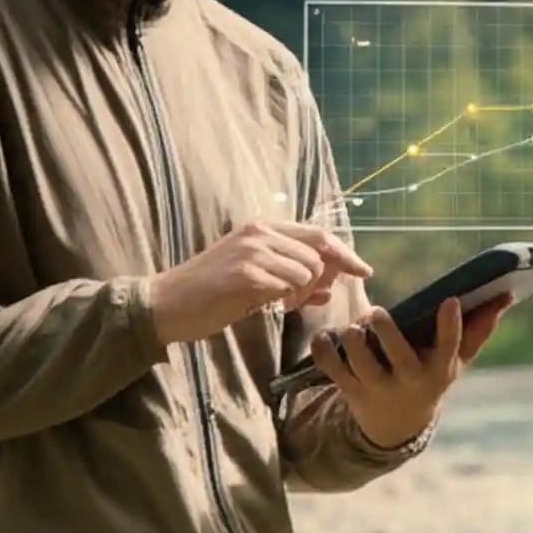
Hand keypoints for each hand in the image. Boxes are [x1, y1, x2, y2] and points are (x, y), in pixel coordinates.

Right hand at [146, 220, 373, 345]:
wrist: (168, 304)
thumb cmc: (212, 294)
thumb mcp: (258, 281)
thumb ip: (295, 279)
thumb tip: (332, 288)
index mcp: (264, 227)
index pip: (318, 234)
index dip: (345, 253)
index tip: (364, 271)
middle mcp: (261, 231)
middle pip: (320, 251)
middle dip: (326, 277)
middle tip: (312, 298)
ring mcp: (253, 249)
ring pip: (308, 271)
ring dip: (302, 294)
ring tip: (279, 304)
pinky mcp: (247, 272)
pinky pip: (288, 287)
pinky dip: (286, 301)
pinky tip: (267, 306)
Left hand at [310, 293, 513, 448]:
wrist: (397, 424)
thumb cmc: (430, 377)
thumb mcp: (456, 360)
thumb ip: (478, 329)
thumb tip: (506, 296)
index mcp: (439, 370)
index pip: (449, 347)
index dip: (451, 325)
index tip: (450, 300)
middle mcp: (409, 380)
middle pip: (397, 353)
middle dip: (385, 329)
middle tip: (377, 313)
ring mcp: (378, 388)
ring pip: (360, 359)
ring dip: (353, 338)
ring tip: (355, 327)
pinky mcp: (351, 390)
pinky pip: (332, 368)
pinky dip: (325, 349)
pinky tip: (328, 337)